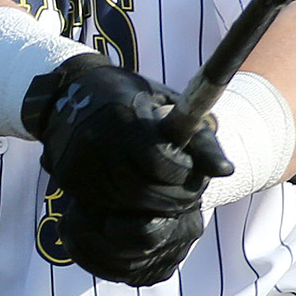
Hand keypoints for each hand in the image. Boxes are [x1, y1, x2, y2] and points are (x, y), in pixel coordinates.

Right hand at [22, 56, 232, 284]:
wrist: (71, 88)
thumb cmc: (131, 95)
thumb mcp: (169, 105)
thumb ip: (200, 139)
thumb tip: (226, 172)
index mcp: (124, 117)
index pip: (161, 161)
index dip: (182, 172)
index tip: (191, 170)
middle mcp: (96, 140)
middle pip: (143, 191)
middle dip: (172, 198)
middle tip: (188, 195)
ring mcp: (79, 162)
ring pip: (124, 204)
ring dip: (152, 207)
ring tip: (166, 195)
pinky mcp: (69, 178)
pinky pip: (104, 204)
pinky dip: (127, 205)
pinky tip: (138, 195)